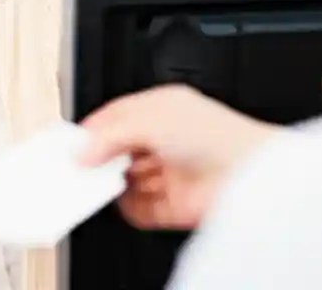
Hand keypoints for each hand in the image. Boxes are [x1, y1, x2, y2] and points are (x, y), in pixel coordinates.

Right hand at [81, 85, 279, 230]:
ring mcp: (170, 174)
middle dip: (98, 157)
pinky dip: (126, 208)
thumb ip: (111, 134)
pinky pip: (139, 209)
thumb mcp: (151, 119)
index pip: (118, 117)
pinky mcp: (173, 206)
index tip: (72, 141)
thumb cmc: (215, 135)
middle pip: (119, 150)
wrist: (249, 175)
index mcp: (163, 110)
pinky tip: (118, 201)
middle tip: (77, 164)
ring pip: (126, 180)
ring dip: (109, 183)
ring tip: (92, 184)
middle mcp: (167, 141)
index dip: (93, 129)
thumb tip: (83, 151)